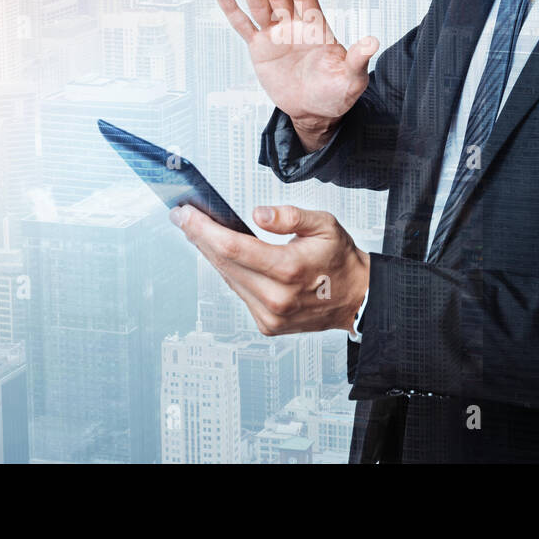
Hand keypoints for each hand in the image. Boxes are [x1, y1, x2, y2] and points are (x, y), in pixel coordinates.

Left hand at [169, 202, 369, 335]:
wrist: (356, 299)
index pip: (233, 247)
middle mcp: (277, 298)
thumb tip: (258, 213)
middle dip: (199, 237)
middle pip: (224, 263)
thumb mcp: (325, 225)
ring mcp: (270, 316)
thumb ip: (291, 216)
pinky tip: (222, 255)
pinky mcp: (267, 325)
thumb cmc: (340, 261)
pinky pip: (239, 293)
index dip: (204, 229)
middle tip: (182, 218)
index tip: (187, 215)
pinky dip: (229, 272)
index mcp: (289, 270)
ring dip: (210, 254)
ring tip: (197, 232)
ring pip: (228, 279)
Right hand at [214, 0, 378, 144]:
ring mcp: (275, 34)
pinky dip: (231, 8)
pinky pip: (243, 25)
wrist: (315, 112)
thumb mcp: (351, 79)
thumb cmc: (337, 93)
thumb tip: (373, 42)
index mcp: (317, 26)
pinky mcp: (259, 48)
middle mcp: (295, 24)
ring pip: (259, 4)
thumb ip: (358, 59)